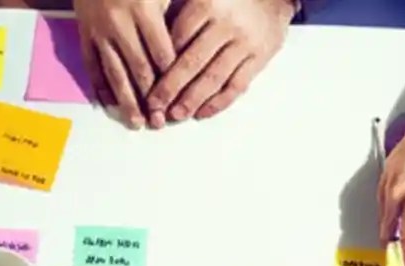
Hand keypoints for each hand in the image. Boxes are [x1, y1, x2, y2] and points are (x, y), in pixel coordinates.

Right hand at [74, 0, 175, 128]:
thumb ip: (177, 11)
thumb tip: (193, 39)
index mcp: (145, 10)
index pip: (162, 54)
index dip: (172, 79)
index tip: (180, 99)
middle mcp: (121, 24)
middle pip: (139, 69)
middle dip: (152, 99)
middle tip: (161, 123)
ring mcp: (100, 31)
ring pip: (115, 73)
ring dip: (126, 102)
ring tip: (136, 122)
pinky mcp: (84, 34)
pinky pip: (92, 65)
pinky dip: (100, 86)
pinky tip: (109, 104)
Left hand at [144, 0, 294, 127]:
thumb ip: (180, 16)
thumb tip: (152, 50)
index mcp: (207, 3)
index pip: (176, 39)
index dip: (159, 63)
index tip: (145, 81)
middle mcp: (226, 23)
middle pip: (192, 62)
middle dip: (170, 88)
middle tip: (153, 106)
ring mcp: (245, 42)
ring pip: (213, 77)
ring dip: (192, 100)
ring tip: (175, 115)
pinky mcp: (260, 57)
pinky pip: (236, 85)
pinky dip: (219, 103)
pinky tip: (202, 113)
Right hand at [379, 98, 404, 265]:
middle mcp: (397, 190)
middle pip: (389, 227)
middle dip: (396, 240)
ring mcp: (388, 178)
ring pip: (384, 211)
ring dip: (392, 221)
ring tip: (402, 225)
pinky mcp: (387, 167)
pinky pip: (384, 194)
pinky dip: (391, 203)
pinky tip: (401, 202)